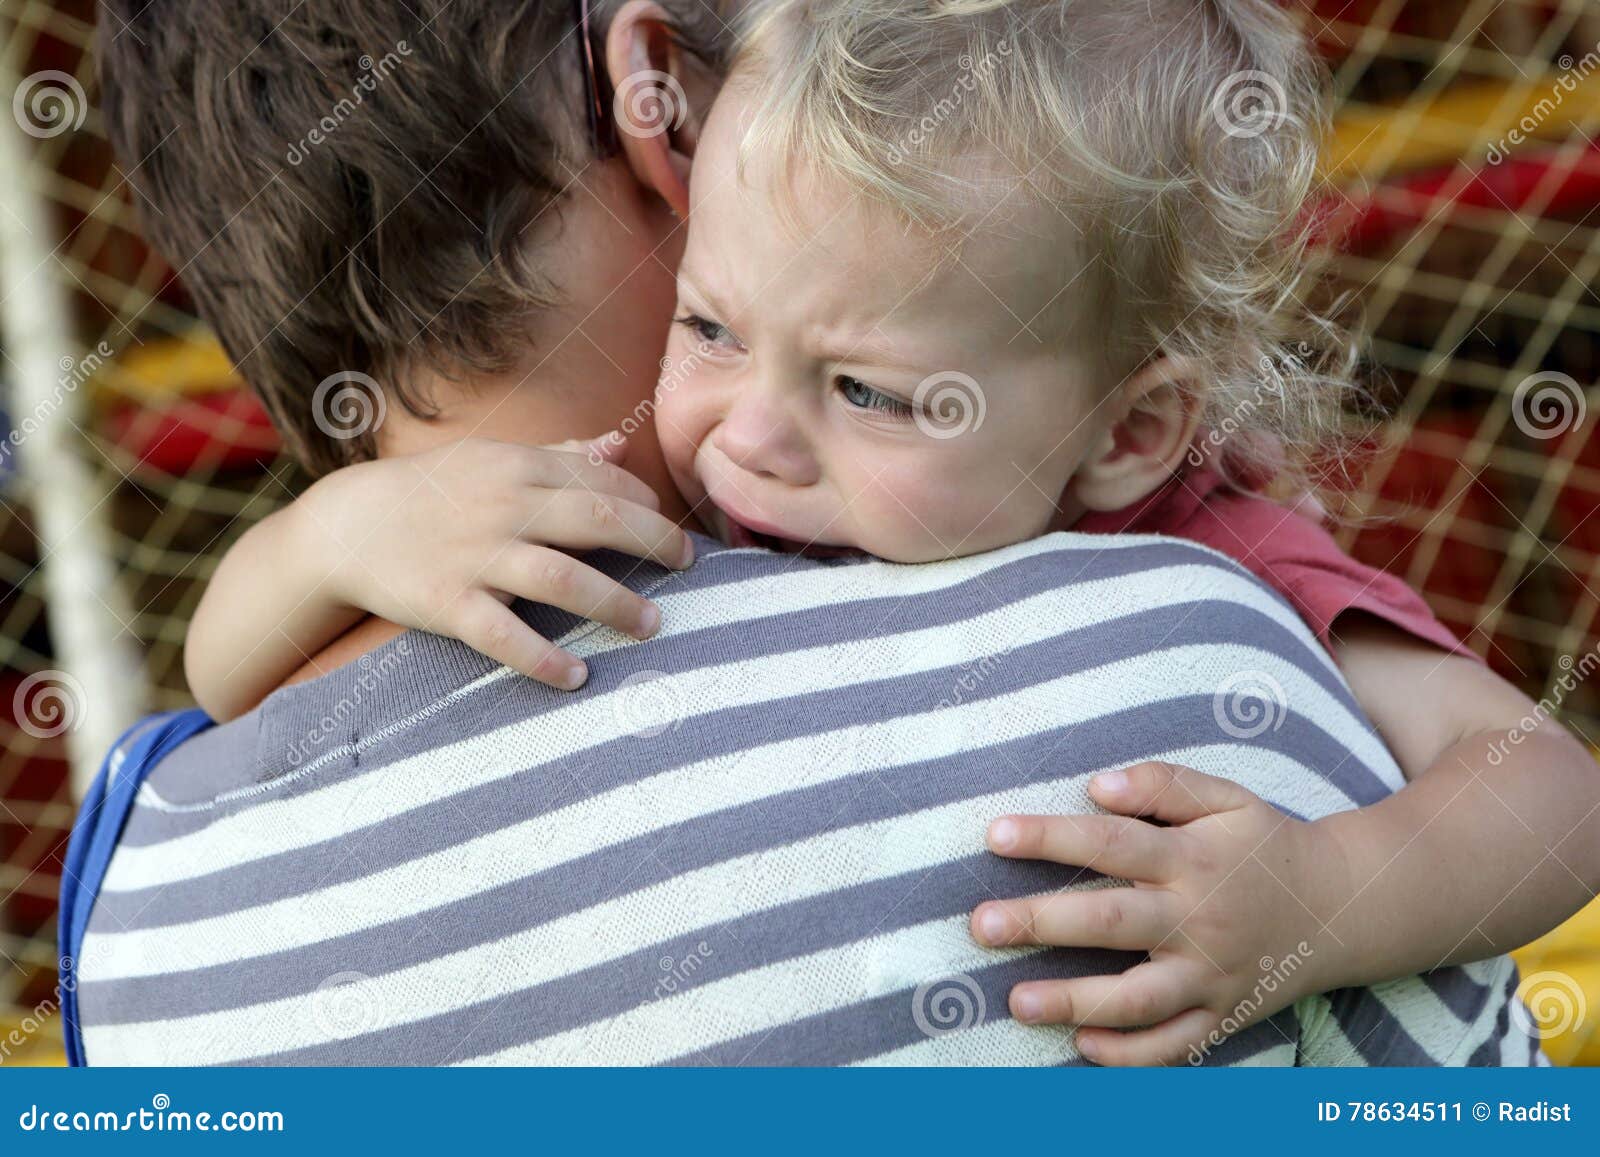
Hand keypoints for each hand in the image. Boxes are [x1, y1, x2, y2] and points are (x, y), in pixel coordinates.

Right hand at [300, 433, 693, 689]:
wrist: (346, 526)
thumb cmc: (434, 492)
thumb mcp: (493, 459)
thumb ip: (560, 454)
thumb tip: (621, 442)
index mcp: (519, 468)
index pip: (603, 481)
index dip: (646, 504)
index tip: (668, 530)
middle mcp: (505, 509)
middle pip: (600, 520)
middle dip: (655, 543)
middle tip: (687, 566)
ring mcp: (477, 558)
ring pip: (564, 580)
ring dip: (617, 605)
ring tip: (652, 626)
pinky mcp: (448, 604)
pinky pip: (504, 636)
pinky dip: (543, 660)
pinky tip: (576, 677)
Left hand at [970, 761, 1344, 1064]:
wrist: (1341, 906)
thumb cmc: (1262, 844)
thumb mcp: (1226, 797)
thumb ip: (1163, 783)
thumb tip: (1097, 785)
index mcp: (1192, 859)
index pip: (1111, 842)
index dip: (1051, 837)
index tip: (995, 835)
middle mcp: (1199, 920)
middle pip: (1112, 922)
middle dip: (1043, 923)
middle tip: (982, 923)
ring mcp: (1210, 975)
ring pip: (1138, 999)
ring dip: (1075, 1002)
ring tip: (1016, 1001)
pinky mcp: (1222, 1016)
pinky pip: (1174, 1047)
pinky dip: (1130, 1054)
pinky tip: (1083, 1045)